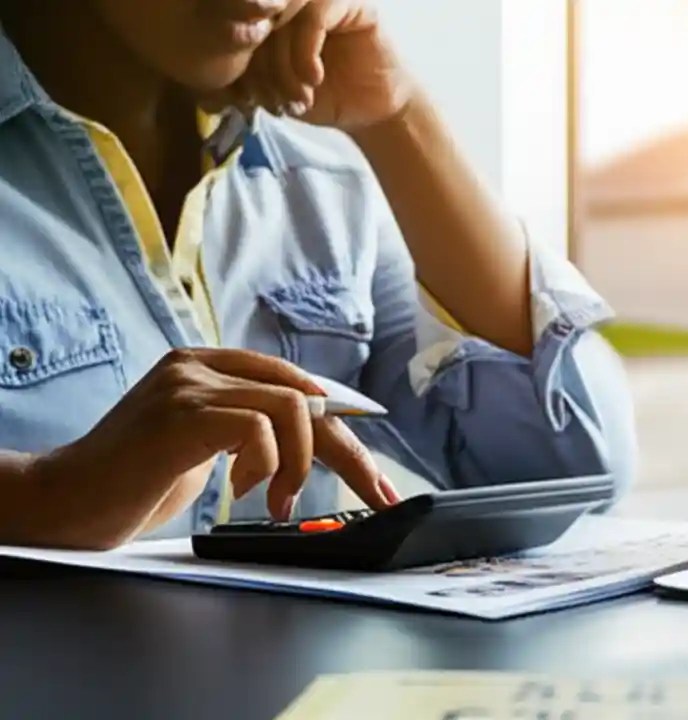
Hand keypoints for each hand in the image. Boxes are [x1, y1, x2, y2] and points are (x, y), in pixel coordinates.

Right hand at [27, 349, 399, 549]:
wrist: (66, 501)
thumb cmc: (132, 481)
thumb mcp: (204, 447)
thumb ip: (247, 430)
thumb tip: (308, 441)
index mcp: (208, 365)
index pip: (295, 383)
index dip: (343, 420)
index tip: (372, 465)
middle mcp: (200, 365)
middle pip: (306, 396)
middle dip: (350, 452)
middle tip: (375, 493)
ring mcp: (190, 385)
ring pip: (293, 407)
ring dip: (300, 465)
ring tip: (274, 501)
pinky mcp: (182, 414)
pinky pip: (259, 428)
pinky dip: (268, 467)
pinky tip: (242, 493)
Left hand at [210, 0, 414, 129]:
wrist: (367, 110)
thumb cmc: (317, 96)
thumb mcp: (270, 86)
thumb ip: (244, 73)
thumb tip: (204, 89)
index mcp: (266, 11)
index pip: (235, 19)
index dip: (236, 53)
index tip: (244, 91)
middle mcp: (291, 0)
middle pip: (256, 14)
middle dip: (261, 64)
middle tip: (272, 100)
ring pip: (284, 14)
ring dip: (284, 61)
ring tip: (297, 95)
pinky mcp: (350, 2)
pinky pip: (315, 16)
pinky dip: (306, 52)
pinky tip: (314, 79)